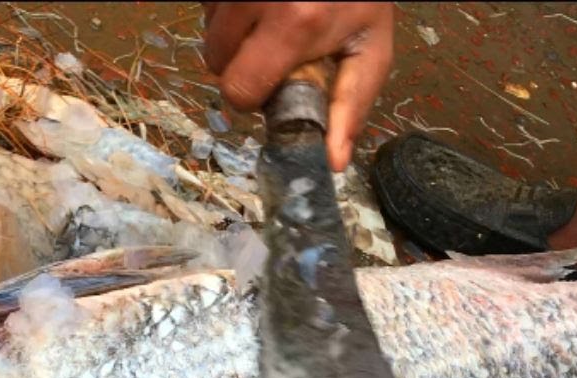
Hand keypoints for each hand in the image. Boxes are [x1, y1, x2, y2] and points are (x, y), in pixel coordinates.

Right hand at [203, 2, 394, 171]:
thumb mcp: (370, 46)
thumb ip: (351, 104)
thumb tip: (332, 163)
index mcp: (296, 26)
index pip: (238, 89)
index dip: (252, 94)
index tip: (273, 82)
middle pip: (216, 62)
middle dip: (240, 64)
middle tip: (273, 49)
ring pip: (208, 31)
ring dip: (234, 33)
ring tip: (270, 17)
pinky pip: (207, 4)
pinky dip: (228, 9)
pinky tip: (259, 2)